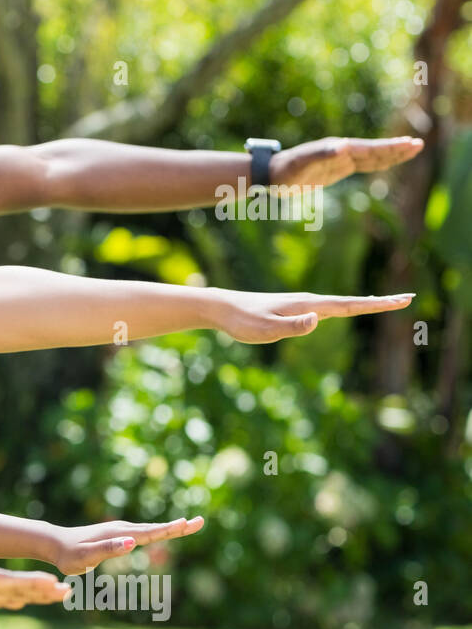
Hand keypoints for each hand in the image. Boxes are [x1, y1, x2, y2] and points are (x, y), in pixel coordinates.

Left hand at [45, 516, 204, 574]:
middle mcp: (121, 530)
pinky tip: (159, 532)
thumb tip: (133, 542)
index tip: (190, 523)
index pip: (150, 533)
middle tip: (200, 522)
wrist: (53, 544)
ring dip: (169, 527)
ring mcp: (118, 531)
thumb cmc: (68, 555)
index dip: (172, 529)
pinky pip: (141, 532)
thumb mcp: (86, 557)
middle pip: (155, 528)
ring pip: (149, 528)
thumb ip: (108, 549)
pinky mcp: (114, 535)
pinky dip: (155, 531)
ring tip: (186, 525)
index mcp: (118, 535)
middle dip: (178, 526)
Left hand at [209, 289, 413, 343]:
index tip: (402, 300)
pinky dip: (345, 307)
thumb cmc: (242, 320)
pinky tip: (345, 310)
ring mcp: (302, 304)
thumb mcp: (265, 329)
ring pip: (340, 304)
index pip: (349, 305)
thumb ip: (291, 326)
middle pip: (351, 302)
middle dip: (379, 302)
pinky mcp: (293, 309)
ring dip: (364, 303)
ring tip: (385, 303)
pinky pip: (327, 308)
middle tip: (407, 298)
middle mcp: (309, 302)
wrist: (222, 307)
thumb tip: (318, 320)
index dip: (376, 304)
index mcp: (308, 305)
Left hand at [270, 136, 422, 187]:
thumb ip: (323, 154)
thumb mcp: (302, 163)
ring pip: (371, 157)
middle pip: (375, 150)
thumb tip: (344, 146)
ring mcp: (340, 160)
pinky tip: (385, 162)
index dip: (390, 147)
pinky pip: (361, 165)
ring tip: (411, 149)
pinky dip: (376, 163)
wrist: (271, 174)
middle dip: (396, 148)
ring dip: (390, 155)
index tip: (409, 144)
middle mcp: (341, 152)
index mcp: (338, 150)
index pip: (370, 149)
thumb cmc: (285, 170)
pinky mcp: (336, 169)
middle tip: (419, 144)